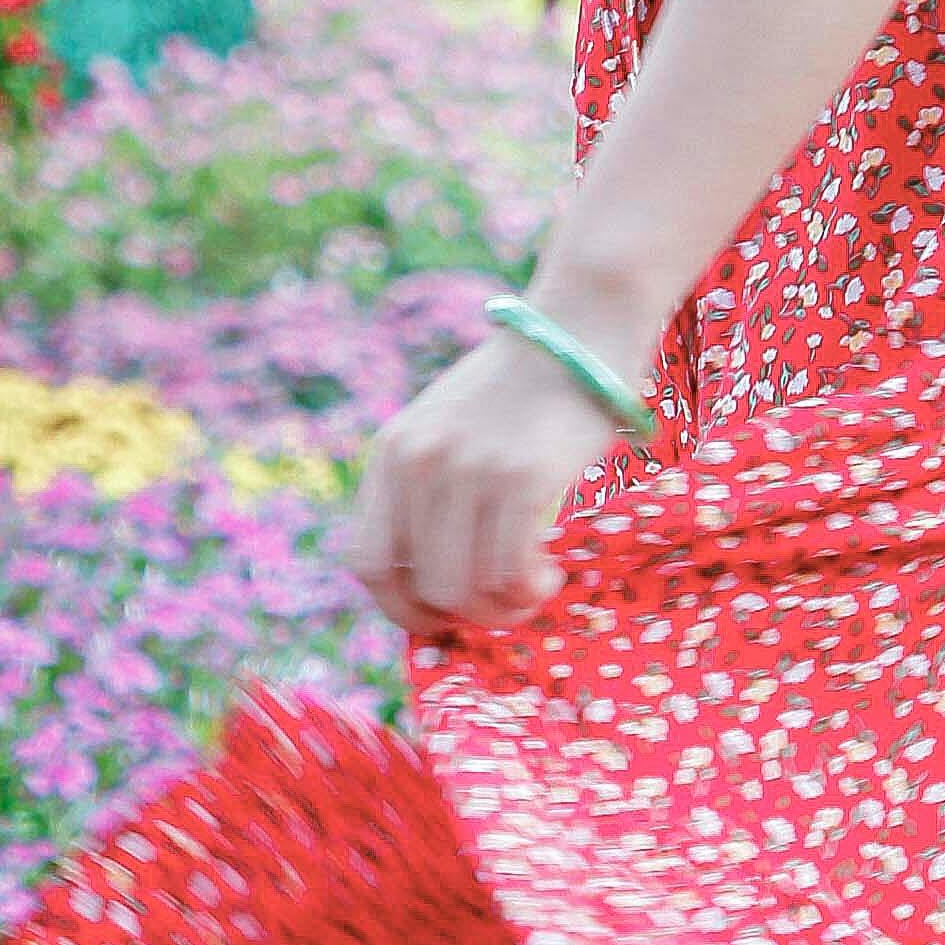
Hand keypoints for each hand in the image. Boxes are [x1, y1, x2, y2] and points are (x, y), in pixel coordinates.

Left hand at [342, 327, 634, 631]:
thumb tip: (432, 583)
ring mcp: (466, 469)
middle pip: (418, 587)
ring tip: (533, 588)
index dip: (400, 608)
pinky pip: (510, 573)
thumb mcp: (446, 428)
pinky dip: (530, 591)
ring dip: (503, 610)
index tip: (442, 617)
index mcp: (391, 453)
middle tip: (503, 604)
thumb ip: (427, 488)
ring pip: (463, 591)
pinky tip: (550, 572)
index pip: (366, 562)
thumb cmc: (520, 389)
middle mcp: (418, 462)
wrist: (578, 328)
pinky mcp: (519, 476)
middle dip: (463, 616)